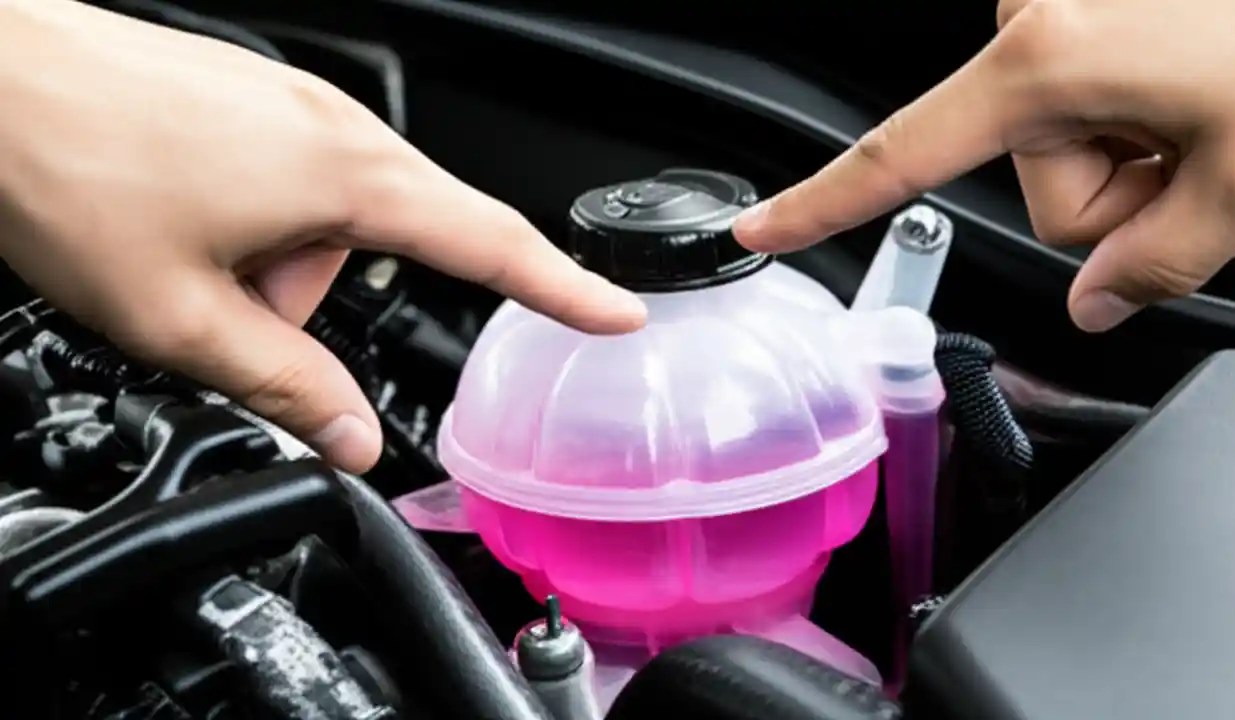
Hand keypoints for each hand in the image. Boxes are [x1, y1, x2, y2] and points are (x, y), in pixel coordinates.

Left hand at [0, 0, 644, 472]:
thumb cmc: (65, 165)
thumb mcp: (182, 318)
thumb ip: (289, 387)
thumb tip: (353, 440)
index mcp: (344, 177)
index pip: (490, 244)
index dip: (563, 288)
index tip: (616, 312)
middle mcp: (333, 128)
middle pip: (388, 247)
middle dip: (317, 301)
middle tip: (231, 315)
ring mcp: (290, 108)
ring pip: (327, 225)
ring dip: (273, 269)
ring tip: (182, 263)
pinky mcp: (252, 103)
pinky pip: (287, 187)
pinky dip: (248, 228)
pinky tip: (176, 225)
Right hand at [734, 0, 1234, 331]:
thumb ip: (1159, 262)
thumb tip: (1099, 303)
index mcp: (1049, 58)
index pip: (904, 156)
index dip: (823, 204)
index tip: (760, 228)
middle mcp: (1037, 17)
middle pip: (1031, 177)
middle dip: (1113, 191)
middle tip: (1194, 155)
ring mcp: (1061, 4)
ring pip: (1062, 142)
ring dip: (1135, 151)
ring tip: (1203, 109)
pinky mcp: (1087, 4)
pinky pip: (1082, 93)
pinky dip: (1137, 110)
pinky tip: (1191, 87)